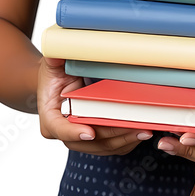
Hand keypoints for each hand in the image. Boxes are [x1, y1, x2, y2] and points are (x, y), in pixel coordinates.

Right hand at [37, 56, 152, 155]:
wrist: (58, 83)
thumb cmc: (55, 75)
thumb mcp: (53, 63)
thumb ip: (55, 56)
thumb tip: (58, 49)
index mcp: (50, 116)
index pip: (59, 128)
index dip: (73, 132)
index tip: (90, 132)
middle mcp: (64, 132)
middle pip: (88, 141)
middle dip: (113, 135)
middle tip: (135, 128)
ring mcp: (80, 137)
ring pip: (103, 146)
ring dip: (124, 140)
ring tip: (144, 130)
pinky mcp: (94, 139)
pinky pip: (111, 145)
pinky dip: (126, 141)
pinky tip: (140, 131)